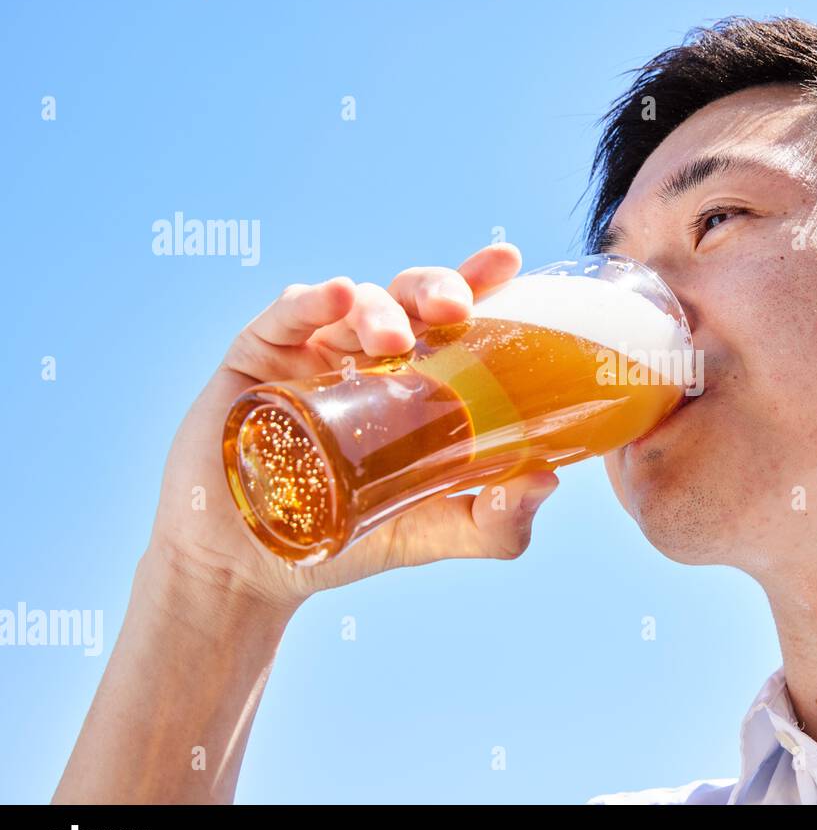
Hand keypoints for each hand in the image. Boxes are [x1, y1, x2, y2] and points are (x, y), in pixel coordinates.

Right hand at [145, 243, 558, 611]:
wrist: (254, 570)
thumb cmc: (352, 541)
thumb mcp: (436, 533)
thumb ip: (497, 522)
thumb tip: (548, 481)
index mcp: (417, 379)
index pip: (454, 319)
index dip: (480, 281)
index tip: (508, 260)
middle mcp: (369, 355)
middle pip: (410, 296)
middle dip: (436, 287)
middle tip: (455, 308)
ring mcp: (313, 351)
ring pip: (355, 300)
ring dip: (380, 307)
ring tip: (390, 338)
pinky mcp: (258, 357)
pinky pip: (287, 313)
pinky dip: (312, 299)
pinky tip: (332, 296)